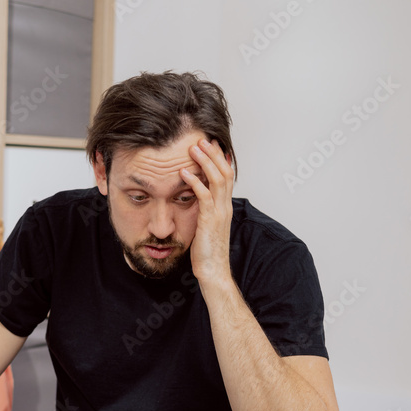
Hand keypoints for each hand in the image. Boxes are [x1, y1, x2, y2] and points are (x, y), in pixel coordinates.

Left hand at [181, 138, 234, 284]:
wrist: (213, 272)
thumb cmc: (207, 252)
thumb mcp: (205, 226)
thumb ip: (203, 211)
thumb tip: (194, 199)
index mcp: (225, 207)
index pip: (227, 176)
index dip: (220, 159)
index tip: (210, 145)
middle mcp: (225, 206)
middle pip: (225, 172)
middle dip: (213, 154)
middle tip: (202, 139)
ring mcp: (219, 213)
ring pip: (217, 180)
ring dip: (205, 162)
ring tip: (194, 148)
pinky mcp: (209, 221)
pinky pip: (204, 197)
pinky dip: (194, 183)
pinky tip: (184, 173)